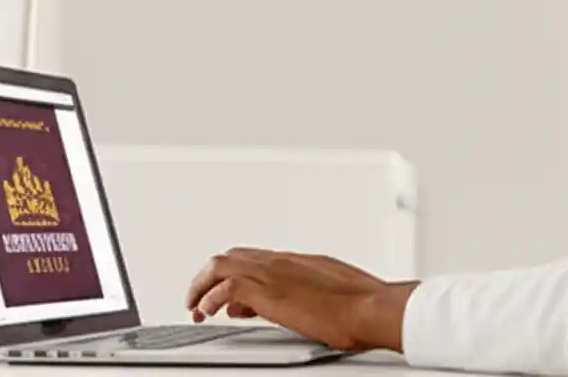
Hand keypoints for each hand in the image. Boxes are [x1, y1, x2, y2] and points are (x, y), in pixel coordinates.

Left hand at [185, 248, 417, 352]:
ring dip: (202, 285)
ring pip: (221, 265)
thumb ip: (311, 295)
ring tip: (194, 305)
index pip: (254, 259)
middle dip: (210, 277)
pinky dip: (210, 298)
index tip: (226, 295)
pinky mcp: (269, 293)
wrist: (372, 308)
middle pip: (232, 256)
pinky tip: (206, 311)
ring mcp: (274, 274)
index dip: (234, 274)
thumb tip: (302, 306)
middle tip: (200, 297)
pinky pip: (226, 289)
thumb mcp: (334, 294)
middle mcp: (282, 262)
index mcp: (298, 262)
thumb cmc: (364, 306)